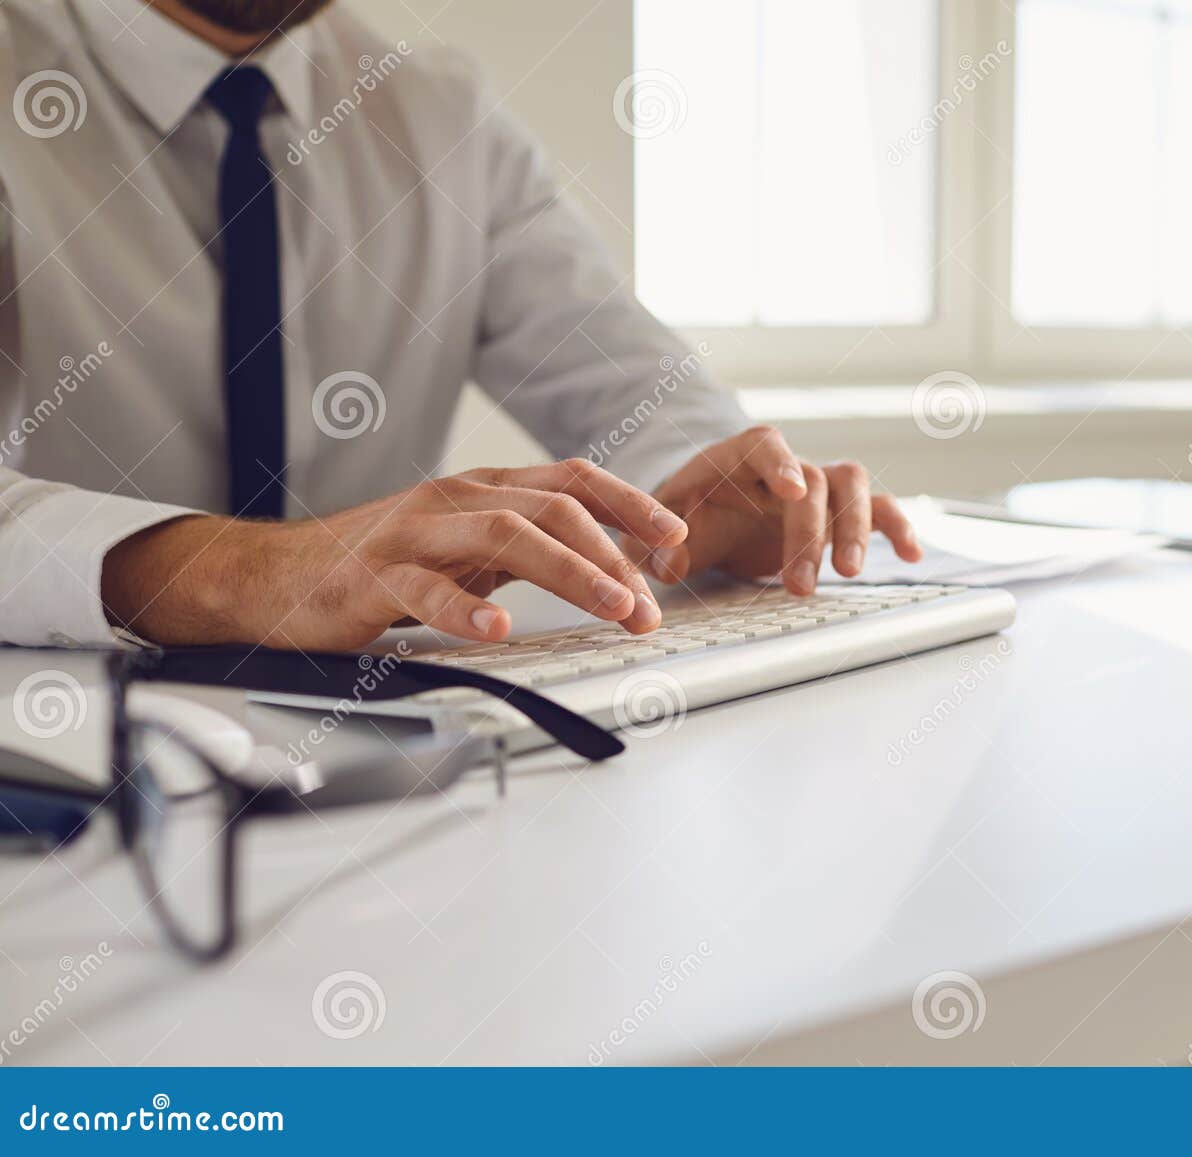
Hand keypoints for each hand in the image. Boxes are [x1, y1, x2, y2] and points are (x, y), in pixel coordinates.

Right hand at [102, 461, 688, 649]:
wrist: (273, 576)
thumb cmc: (380, 564)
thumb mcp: (465, 548)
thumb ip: (528, 549)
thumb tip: (610, 569)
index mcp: (483, 491)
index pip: (572, 480)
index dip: (629, 503)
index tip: (675, 536)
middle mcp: (455, 500)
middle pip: (552, 508)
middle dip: (613, 553)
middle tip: (651, 602)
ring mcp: (413, 534)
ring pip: (505, 535)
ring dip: (570, 572)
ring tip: (612, 607)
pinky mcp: (371, 576)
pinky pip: (424, 589)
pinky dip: (465, 608)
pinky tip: (498, 628)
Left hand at [627, 426, 922, 593]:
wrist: (705, 516)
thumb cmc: (685, 516)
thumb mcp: (659, 531)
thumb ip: (659, 547)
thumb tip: (669, 560)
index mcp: (737, 458)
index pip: (765, 445)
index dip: (782, 464)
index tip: (794, 490)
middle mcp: (785, 466)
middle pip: (815, 479)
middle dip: (811, 532)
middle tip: (801, 584)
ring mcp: (817, 487)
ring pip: (853, 487)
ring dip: (856, 528)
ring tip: (848, 573)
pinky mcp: (838, 513)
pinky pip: (878, 509)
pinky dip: (897, 528)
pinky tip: (913, 555)